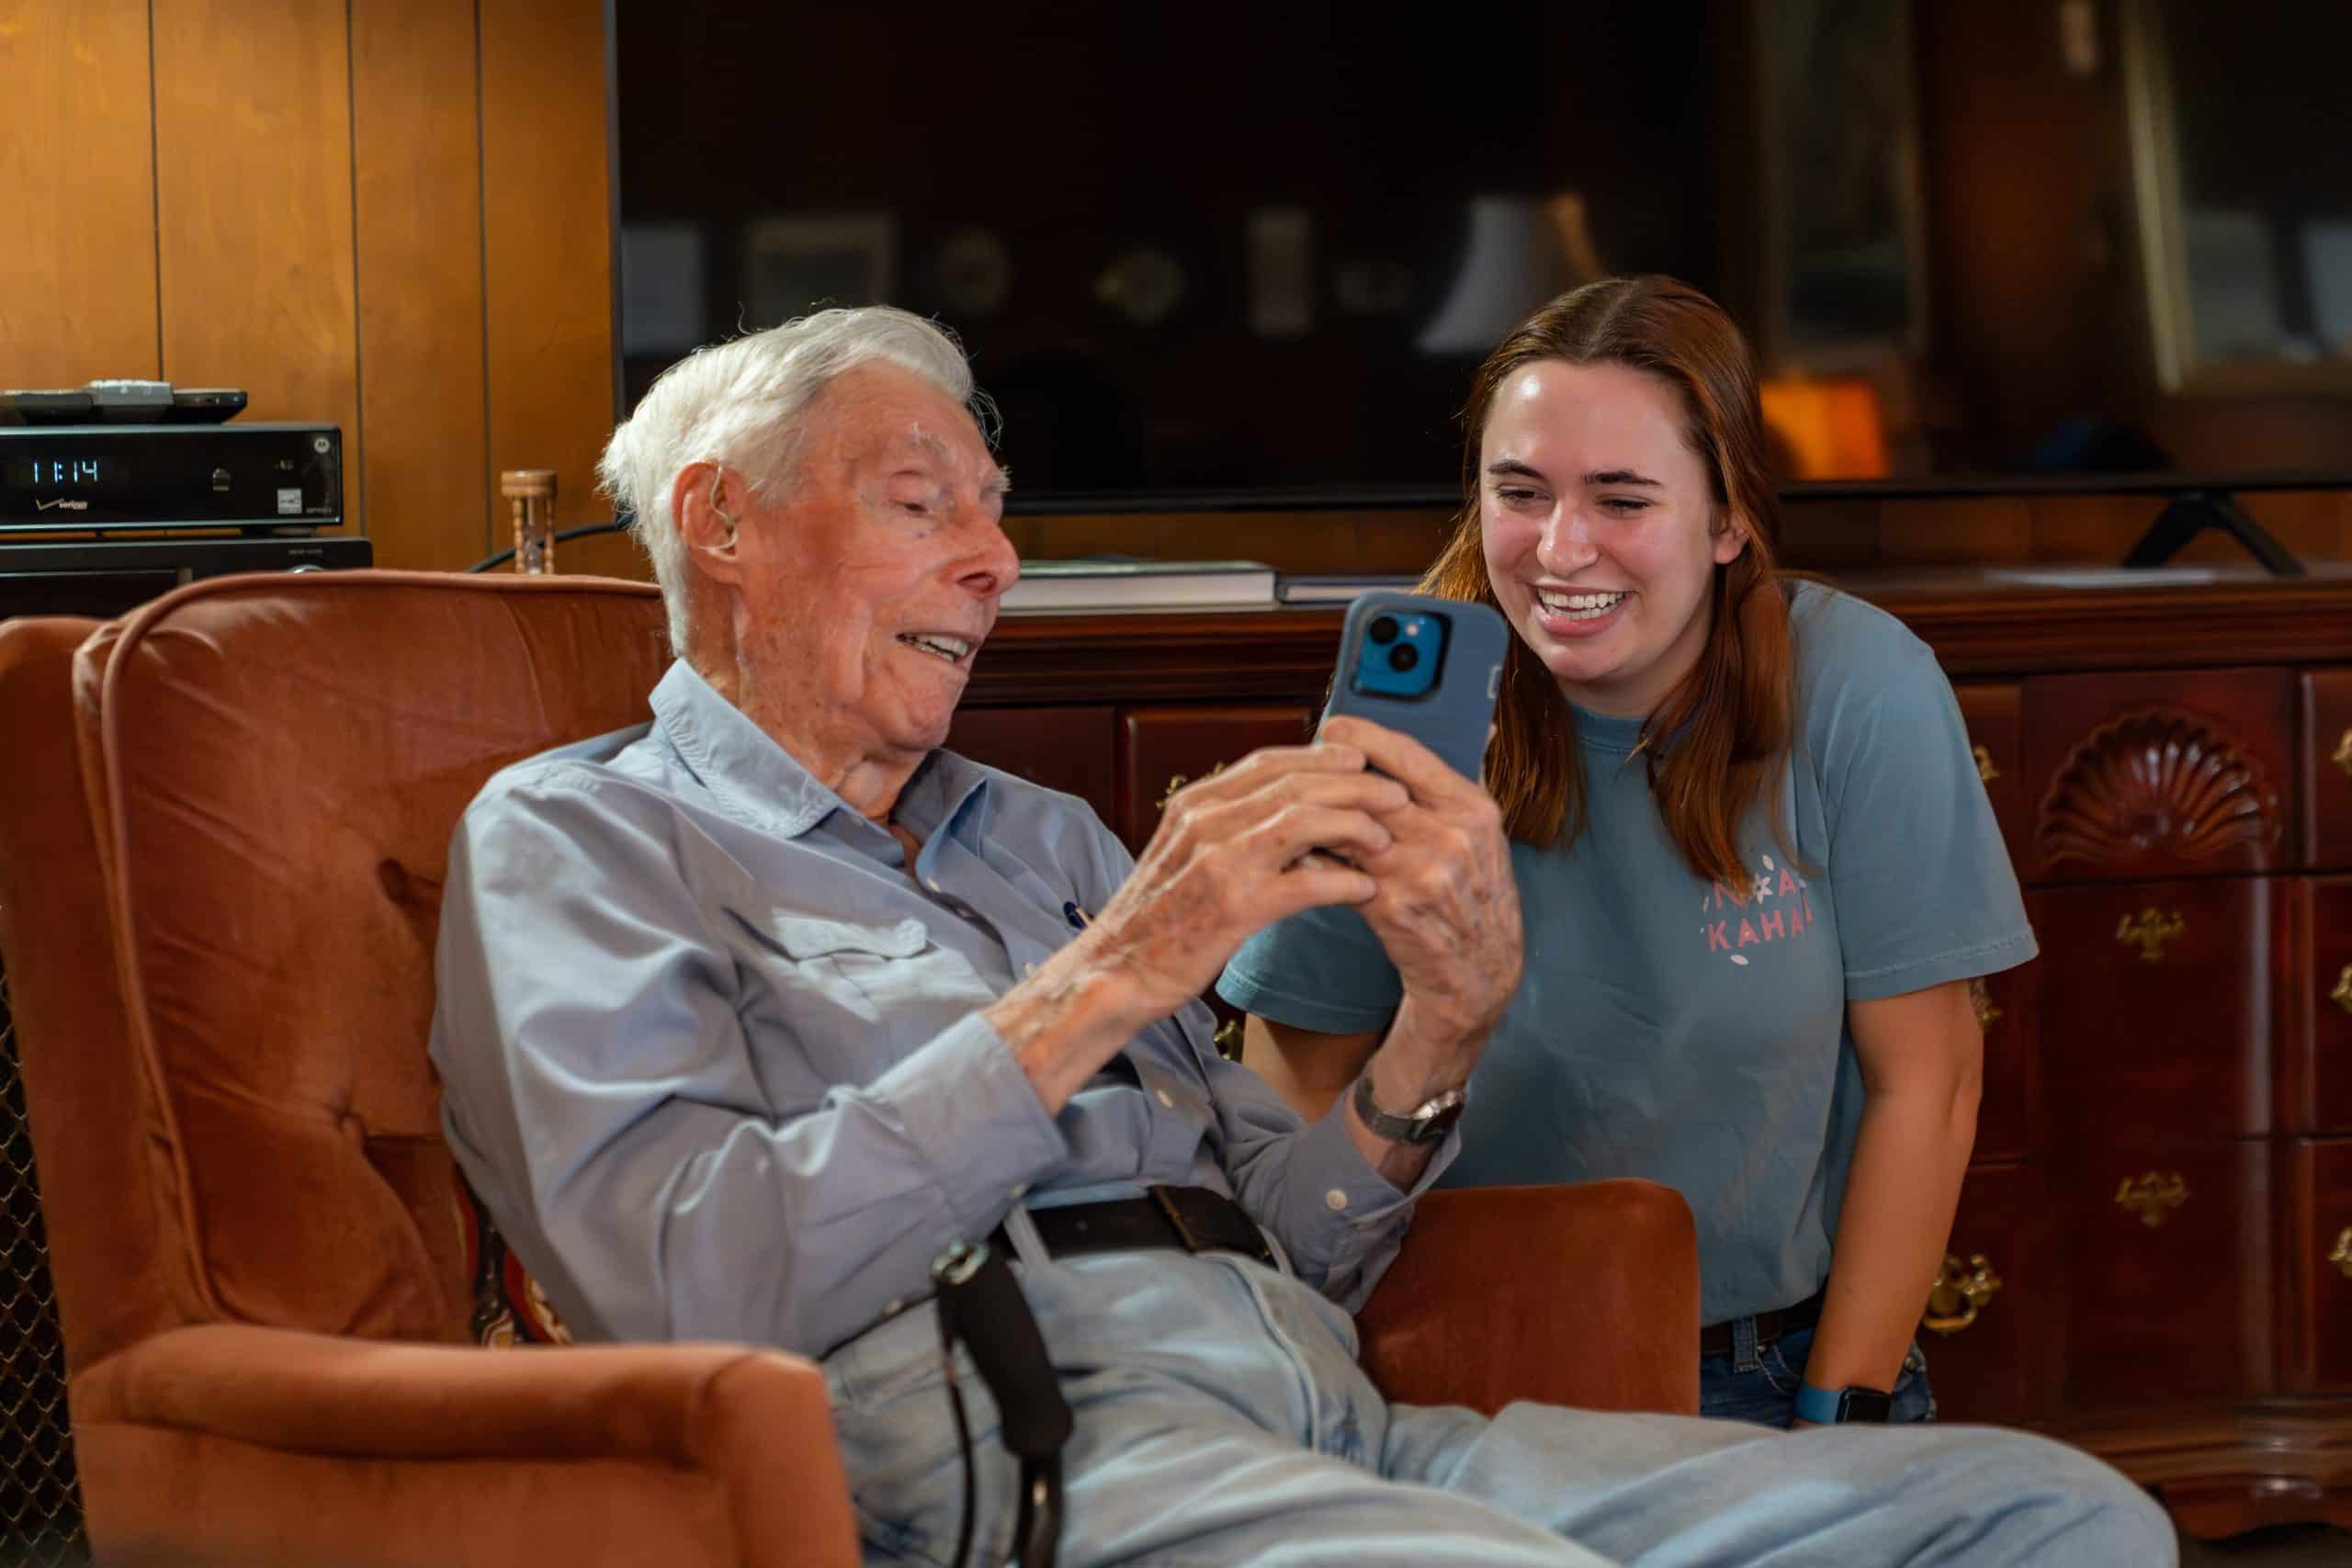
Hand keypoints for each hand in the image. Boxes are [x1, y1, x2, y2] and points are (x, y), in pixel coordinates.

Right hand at [1079, 740, 1407, 1019]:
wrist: (1117, 971)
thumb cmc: (1156, 920)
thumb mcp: (1181, 852)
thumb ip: (1225, 825)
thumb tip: (1282, 810)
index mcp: (1194, 805)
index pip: (1268, 762)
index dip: (1321, 758)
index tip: (1360, 761)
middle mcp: (1205, 822)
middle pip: (1295, 784)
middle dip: (1354, 786)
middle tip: (1394, 795)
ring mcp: (1219, 863)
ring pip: (1305, 821)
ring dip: (1355, 826)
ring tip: (1386, 839)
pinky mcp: (1235, 908)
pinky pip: (1306, 882)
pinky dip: (1344, 881)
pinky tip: (1367, 889)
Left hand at [1321, 715, 1522, 1051]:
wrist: (1479, 971)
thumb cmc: (1474, 893)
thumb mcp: (1481, 835)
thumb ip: (1454, 787)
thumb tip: (1463, 728)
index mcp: (1474, 810)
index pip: (1411, 757)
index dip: (1366, 737)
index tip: (1334, 726)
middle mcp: (1450, 838)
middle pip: (1371, 790)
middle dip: (1329, 776)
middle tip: (1297, 764)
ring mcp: (1420, 875)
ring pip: (1347, 828)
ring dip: (1314, 816)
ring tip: (1287, 803)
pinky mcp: (1390, 908)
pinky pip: (1336, 870)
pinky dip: (1313, 857)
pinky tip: (1295, 849)